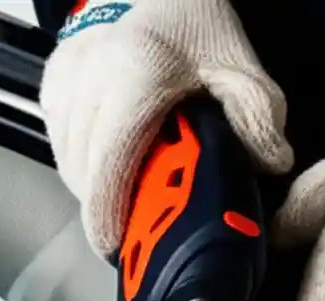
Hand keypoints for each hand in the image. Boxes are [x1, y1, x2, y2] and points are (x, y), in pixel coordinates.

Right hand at [39, 0, 291, 258]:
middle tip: (132, 238)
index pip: (109, 155)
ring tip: (124, 210)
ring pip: (64, 154)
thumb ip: (258, 120)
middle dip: (102, 209)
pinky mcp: (54, 77)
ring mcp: (66, 73)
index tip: (115, 245)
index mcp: (137, 72)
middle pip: (82, 164)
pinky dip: (80, 163)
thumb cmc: (201, 30)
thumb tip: (270, 166)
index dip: (106, 208)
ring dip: (91, 189)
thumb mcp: (243, 72)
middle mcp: (91, 71)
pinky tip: (108, 175)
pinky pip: (58, 137)